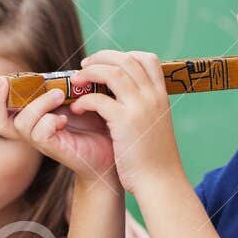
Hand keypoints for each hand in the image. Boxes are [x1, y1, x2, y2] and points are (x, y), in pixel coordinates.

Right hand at [0, 75, 118, 183]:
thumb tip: (52, 71)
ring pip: (21, 124)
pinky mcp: (54, 148)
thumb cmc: (95, 118)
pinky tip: (64, 118)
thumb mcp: (74, 96)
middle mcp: (32, 129)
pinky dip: (49, 121)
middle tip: (2, 81)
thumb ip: (58, 85)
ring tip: (58, 94)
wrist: (114, 143)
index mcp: (31, 115)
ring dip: (37, 104)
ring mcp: (41, 141)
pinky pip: (39, 134)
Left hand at [65, 51, 182, 194]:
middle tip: (84, 65)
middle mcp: (153, 96)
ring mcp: (140, 107)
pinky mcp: (125, 122)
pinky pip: (98, 99)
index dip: (125, 55)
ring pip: (112, 73)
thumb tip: (130, 99)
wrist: (161, 182)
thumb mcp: (156, 126)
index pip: (147, 59)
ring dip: (90, 73)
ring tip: (76, 81)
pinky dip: (84, 99)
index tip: (108, 62)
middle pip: (126, 60)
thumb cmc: (155, 159)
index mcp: (161, 96)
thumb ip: (147, 108)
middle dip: (102, 58)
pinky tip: (78, 108)